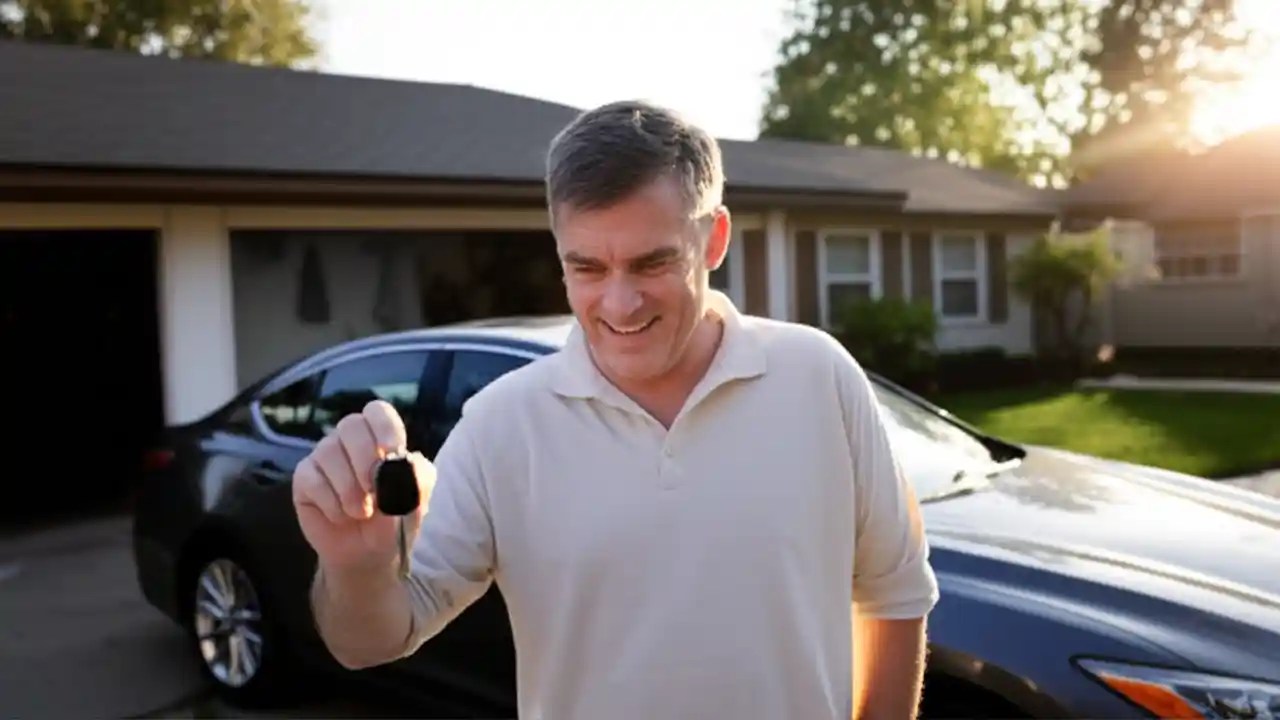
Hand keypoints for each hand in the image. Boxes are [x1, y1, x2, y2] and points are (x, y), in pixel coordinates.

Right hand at [292, 400, 435, 573]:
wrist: (369, 553)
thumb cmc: (394, 519)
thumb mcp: (416, 500)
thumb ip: (418, 477)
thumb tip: (406, 461)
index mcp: (379, 437)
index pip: (377, 412)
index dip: (384, 427)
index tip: (392, 451)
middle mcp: (349, 440)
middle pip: (350, 425)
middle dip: (364, 459)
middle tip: (374, 491)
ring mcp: (324, 456)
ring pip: (328, 452)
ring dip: (349, 489)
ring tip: (362, 513)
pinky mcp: (304, 478)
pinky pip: (312, 479)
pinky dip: (331, 503)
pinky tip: (341, 517)